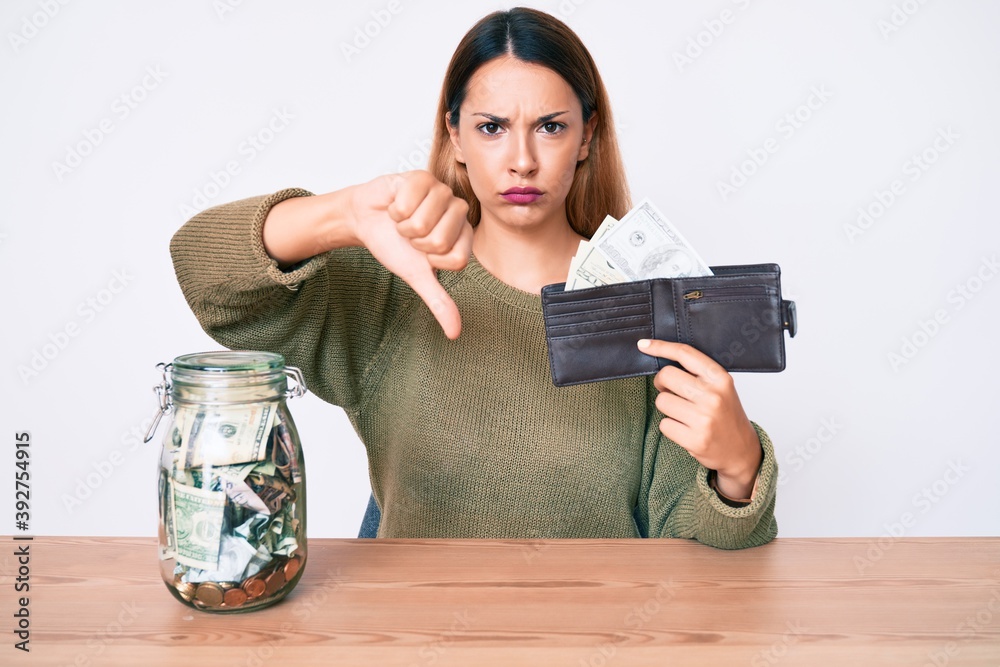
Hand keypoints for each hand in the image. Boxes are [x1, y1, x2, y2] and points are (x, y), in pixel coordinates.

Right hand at [348, 171, 472, 339]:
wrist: (367, 218)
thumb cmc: (395, 245)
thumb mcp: (417, 276)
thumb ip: (439, 302)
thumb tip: (455, 333)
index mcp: (464, 237)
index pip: (456, 260)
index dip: (431, 261)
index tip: (422, 253)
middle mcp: (459, 212)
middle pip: (439, 241)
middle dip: (414, 242)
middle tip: (409, 234)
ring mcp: (442, 192)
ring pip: (422, 222)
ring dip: (402, 224)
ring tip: (402, 219)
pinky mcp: (423, 177)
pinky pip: (407, 204)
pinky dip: (394, 208)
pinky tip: (396, 203)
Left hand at [638, 339, 762, 499]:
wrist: (741, 450)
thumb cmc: (726, 415)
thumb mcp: (721, 388)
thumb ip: (698, 373)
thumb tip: (662, 358)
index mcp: (720, 378)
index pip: (685, 354)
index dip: (660, 347)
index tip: (644, 345)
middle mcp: (713, 396)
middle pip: (666, 376)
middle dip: (662, 383)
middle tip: (670, 391)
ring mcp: (704, 419)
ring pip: (662, 401)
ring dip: (667, 407)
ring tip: (684, 414)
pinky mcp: (695, 440)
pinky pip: (664, 425)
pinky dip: (670, 427)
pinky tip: (685, 429)